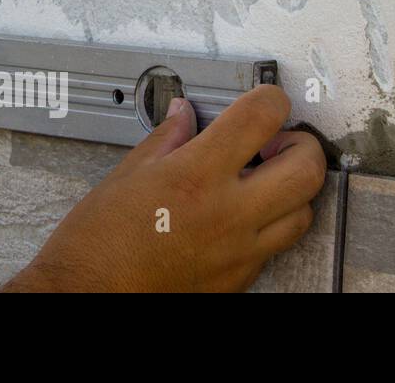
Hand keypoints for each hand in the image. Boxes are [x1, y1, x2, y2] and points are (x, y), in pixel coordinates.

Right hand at [2, 86, 326, 292]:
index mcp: (196, 176)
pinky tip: (242, 217)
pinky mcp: (237, 278)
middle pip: (307, 168)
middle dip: (301, 145)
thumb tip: (183, 116)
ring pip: (303, 213)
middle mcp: (227, 213)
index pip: (261, 118)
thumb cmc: (97, 245)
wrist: (88, 295)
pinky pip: (274, 247)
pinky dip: (269, 226)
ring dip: (293, 190)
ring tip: (264, 181)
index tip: (265, 101)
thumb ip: (166, 140)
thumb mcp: (126, 176)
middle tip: (276, 142)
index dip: (271, 98)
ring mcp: (238, 250)